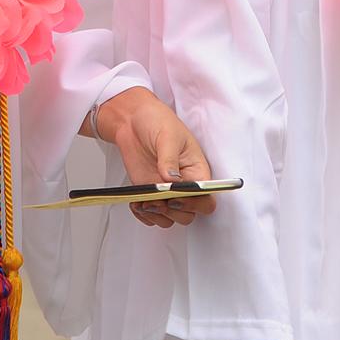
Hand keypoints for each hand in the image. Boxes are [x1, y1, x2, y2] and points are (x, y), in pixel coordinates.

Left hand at [92, 86, 215, 227]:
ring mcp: (166, 192)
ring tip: (143, 203)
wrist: (133, 121)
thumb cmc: (158, 122)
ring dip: (157, 216)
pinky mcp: (149, 194)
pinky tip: (136, 204)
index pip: (207, 199)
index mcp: (197, 171)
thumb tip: (172, 181)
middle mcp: (184, 186)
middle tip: (157, 200)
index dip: (196, 204)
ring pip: (170, 218)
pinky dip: (144, 215)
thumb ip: (169, 159)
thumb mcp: (167, 136)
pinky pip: (152, 215)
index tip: (177, 197)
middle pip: (188, 214)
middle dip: (174, 212)